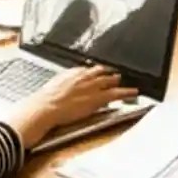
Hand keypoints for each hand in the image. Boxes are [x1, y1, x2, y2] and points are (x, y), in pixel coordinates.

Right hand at [6, 65, 137, 149]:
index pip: (86, 69)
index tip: (97, 73)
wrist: (45, 108)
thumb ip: (58, 87)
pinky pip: (117, 93)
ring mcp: (92, 86)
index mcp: (71, 73)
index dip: (93, 72)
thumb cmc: (43, 102)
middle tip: (115, 74)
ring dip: (118, 81)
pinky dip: (127, 92)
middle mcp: (83, 76)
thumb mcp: (50, 89)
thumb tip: (56, 92)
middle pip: (100, 72)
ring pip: (110, 80)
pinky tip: (134, 92)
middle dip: (108, 73)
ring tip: (126, 83)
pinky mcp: (99, 97)